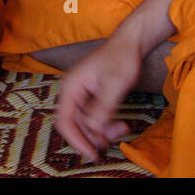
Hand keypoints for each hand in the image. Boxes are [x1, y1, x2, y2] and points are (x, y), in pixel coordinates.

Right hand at [54, 37, 139, 162]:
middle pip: (74, 123)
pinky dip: (106, 123)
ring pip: (86, 122)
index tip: (90, 152)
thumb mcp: (114, 84)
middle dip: (91, 136)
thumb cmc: (121, 58)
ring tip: (122, 130)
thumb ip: (101, 108)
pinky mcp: (92, 96)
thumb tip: (93, 128)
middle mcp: (73, 91)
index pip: (64, 120)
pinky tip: (121, 125)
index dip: (75, 139)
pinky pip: (94, 115)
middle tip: (108, 145)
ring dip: (102, 131)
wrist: (130, 43)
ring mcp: (82, 94)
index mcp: (71, 86)